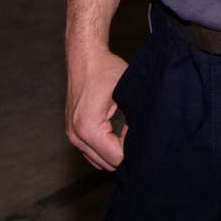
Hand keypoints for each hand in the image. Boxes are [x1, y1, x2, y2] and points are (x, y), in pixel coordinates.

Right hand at [65, 48, 128, 170]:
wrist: (85, 57)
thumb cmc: (105, 69)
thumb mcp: (127, 91)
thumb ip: (136, 116)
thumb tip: (148, 135)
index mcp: (89, 129)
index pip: (116, 158)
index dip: (131, 147)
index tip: (135, 127)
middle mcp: (76, 136)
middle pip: (106, 164)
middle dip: (123, 152)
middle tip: (134, 131)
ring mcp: (72, 135)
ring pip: (98, 160)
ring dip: (114, 151)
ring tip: (125, 132)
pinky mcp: (72, 132)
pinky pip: (91, 151)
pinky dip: (104, 148)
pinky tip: (115, 133)